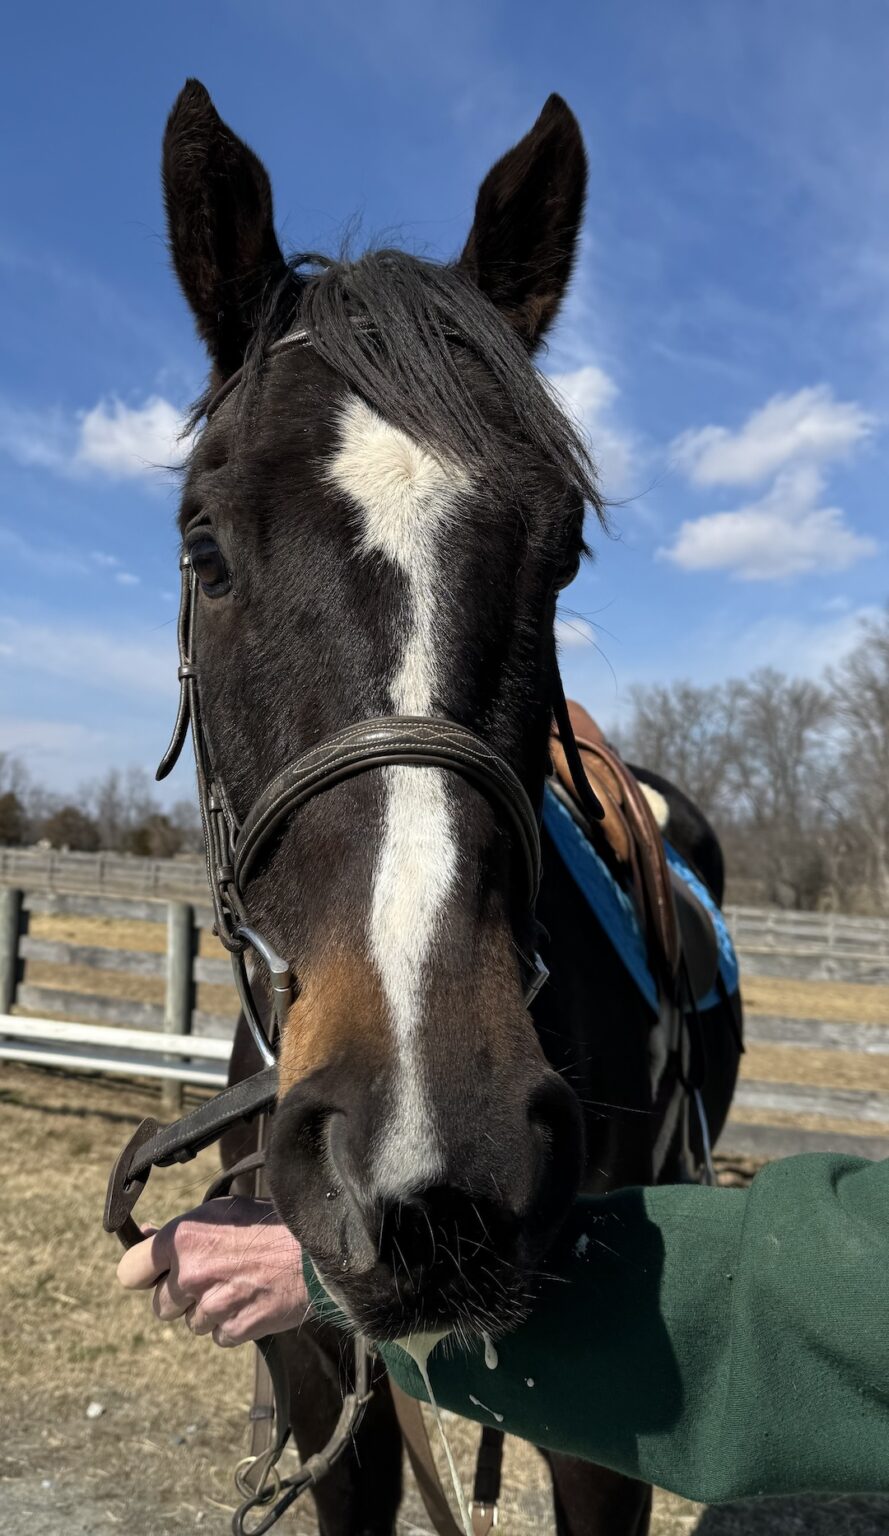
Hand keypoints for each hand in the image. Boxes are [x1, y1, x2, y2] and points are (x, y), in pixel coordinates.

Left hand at [116, 1196, 308, 1346]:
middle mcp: (192, 1273)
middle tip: (210, 1278)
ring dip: (209, 1311)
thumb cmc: (269, 1224)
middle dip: (180, 1296)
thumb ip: (180, 1230)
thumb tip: (145, 1235)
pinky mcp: (236, 1329)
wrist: (316, 1250)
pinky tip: (250, 1301)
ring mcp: (213, 1305)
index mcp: (183, 1238)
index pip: (129, 1271)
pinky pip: (218, 1336)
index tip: (156, 1274)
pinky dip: (231, 1325)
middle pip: (159, 1305)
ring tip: (238, 1285)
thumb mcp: (221, 1212)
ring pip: (191, 1323)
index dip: (144, 1274)